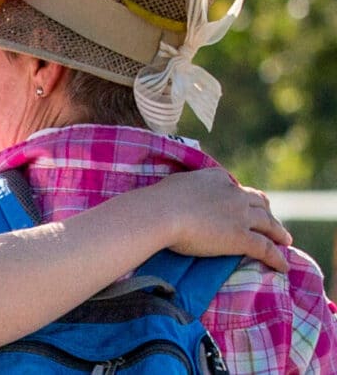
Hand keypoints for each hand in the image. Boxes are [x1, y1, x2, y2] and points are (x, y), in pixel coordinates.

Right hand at [151, 168, 291, 271]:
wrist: (162, 212)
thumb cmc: (160, 200)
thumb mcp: (175, 184)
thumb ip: (186, 188)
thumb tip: (180, 194)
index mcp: (217, 178)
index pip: (235, 187)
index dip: (242, 197)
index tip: (242, 204)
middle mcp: (234, 194)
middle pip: (258, 203)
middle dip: (267, 212)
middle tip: (271, 222)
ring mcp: (240, 216)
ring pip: (268, 224)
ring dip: (279, 233)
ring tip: (285, 241)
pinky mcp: (242, 237)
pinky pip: (266, 248)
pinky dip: (277, 258)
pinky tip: (283, 265)